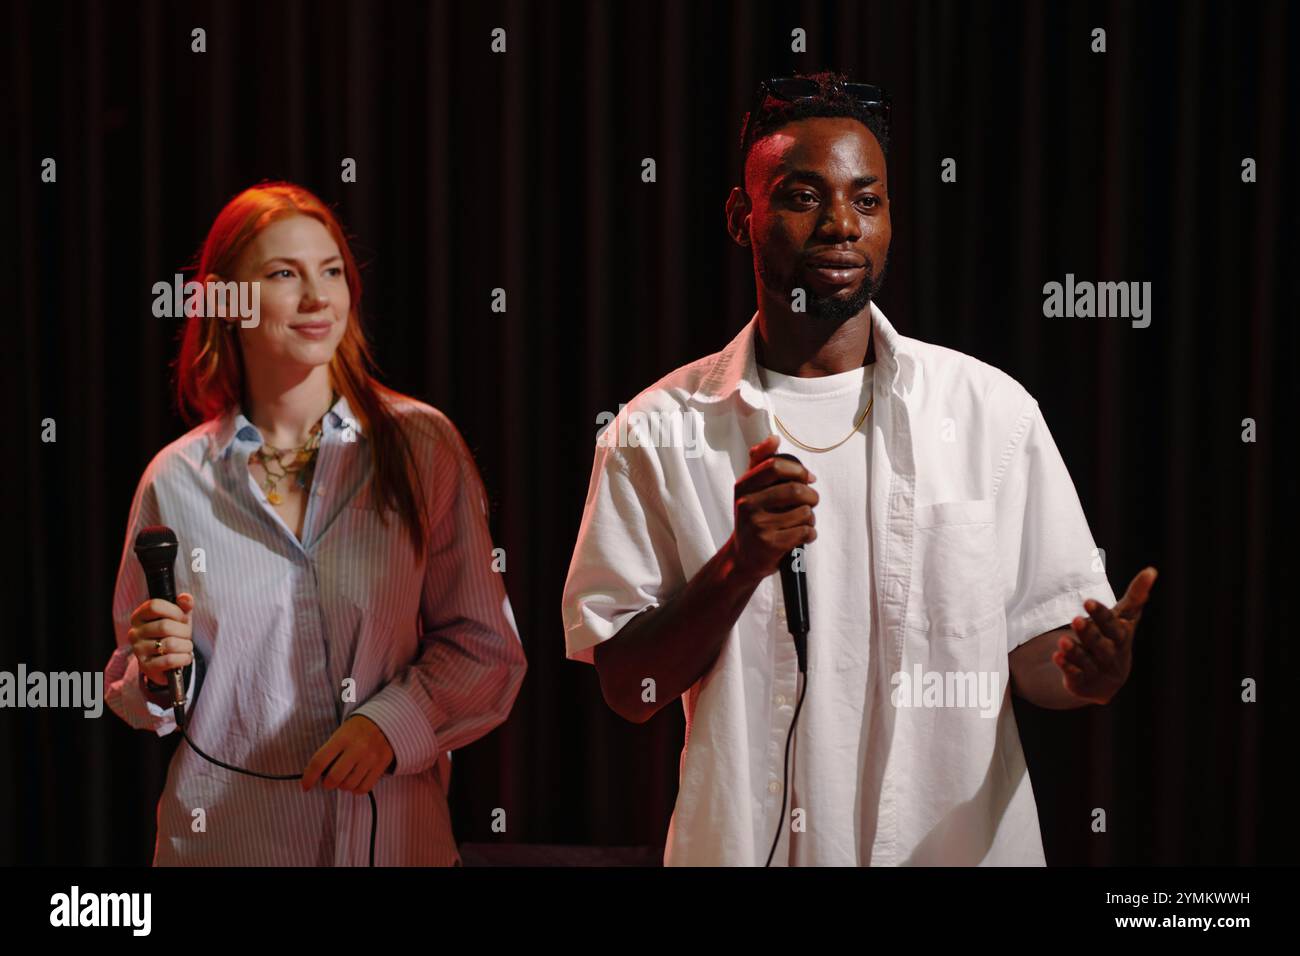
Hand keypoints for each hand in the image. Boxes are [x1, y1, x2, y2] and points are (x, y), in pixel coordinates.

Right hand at [129, 593, 194, 687]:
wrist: (165, 662)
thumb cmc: (173, 635)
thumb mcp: (179, 618)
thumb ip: (184, 606)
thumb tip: (185, 598)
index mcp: (139, 616)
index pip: (155, 606)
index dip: (175, 611)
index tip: (182, 619)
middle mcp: (134, 633)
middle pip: (165, 626)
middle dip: (184, 631)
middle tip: (187, 636)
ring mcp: (138, 650)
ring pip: (170, 644)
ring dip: (186, 646)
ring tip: (186, 647)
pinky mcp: (146, 667)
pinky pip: (169, 660)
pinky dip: (184, 658)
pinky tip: (185, 657)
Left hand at [301, 715, 394, 795]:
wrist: (384, 722)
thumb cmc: (357, 730)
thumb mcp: (340, 733)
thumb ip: (329, 752)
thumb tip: (318, 775)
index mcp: (342, 738)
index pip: (319, 762)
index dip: (308, 777)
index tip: (305, 785)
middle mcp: (357, 748)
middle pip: (334, 778)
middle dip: (327, 783)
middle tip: (328, 779)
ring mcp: (370, 758)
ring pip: (349, 785)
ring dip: (342, 786)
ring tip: (344, 778)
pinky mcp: (381, 765)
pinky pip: (364, 788)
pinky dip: (356, 789)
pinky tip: (355, 781)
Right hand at [728, 434, 818, 584]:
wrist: (743, 558)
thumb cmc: (752, 519)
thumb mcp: (749, 490)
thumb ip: (760, 462)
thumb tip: (774, 438)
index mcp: (743, 487)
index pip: (774, 466)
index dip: (798, 471)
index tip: (808, 478)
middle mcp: (747, 504)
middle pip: (794, 489)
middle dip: (811, 495)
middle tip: (811, 501)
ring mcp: (758, 525)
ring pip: (804, 512)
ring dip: (811, 517)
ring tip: (804, 521)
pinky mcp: (770, 544)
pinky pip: (805, 532)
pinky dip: (810, 533)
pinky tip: (803, 536)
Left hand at [1053, 566, 1156, 704]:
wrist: (1104, 679)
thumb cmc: (1113, 638)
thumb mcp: (1123, 618)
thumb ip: (1135, 596)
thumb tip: (1152, 570)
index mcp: (1120, 638)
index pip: (1112, 625)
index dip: (1100, 614)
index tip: (1087, 601)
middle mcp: (1111, 656)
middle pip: (1100, 644)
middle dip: (1088, 632)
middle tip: (1075, 619)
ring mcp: (1097, 671)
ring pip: (1086, 661)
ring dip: (1074, 651)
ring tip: (1061, 640)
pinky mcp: (1082, 683)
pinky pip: (1074, 675)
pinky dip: (1066, 666)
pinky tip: (1057, 656)